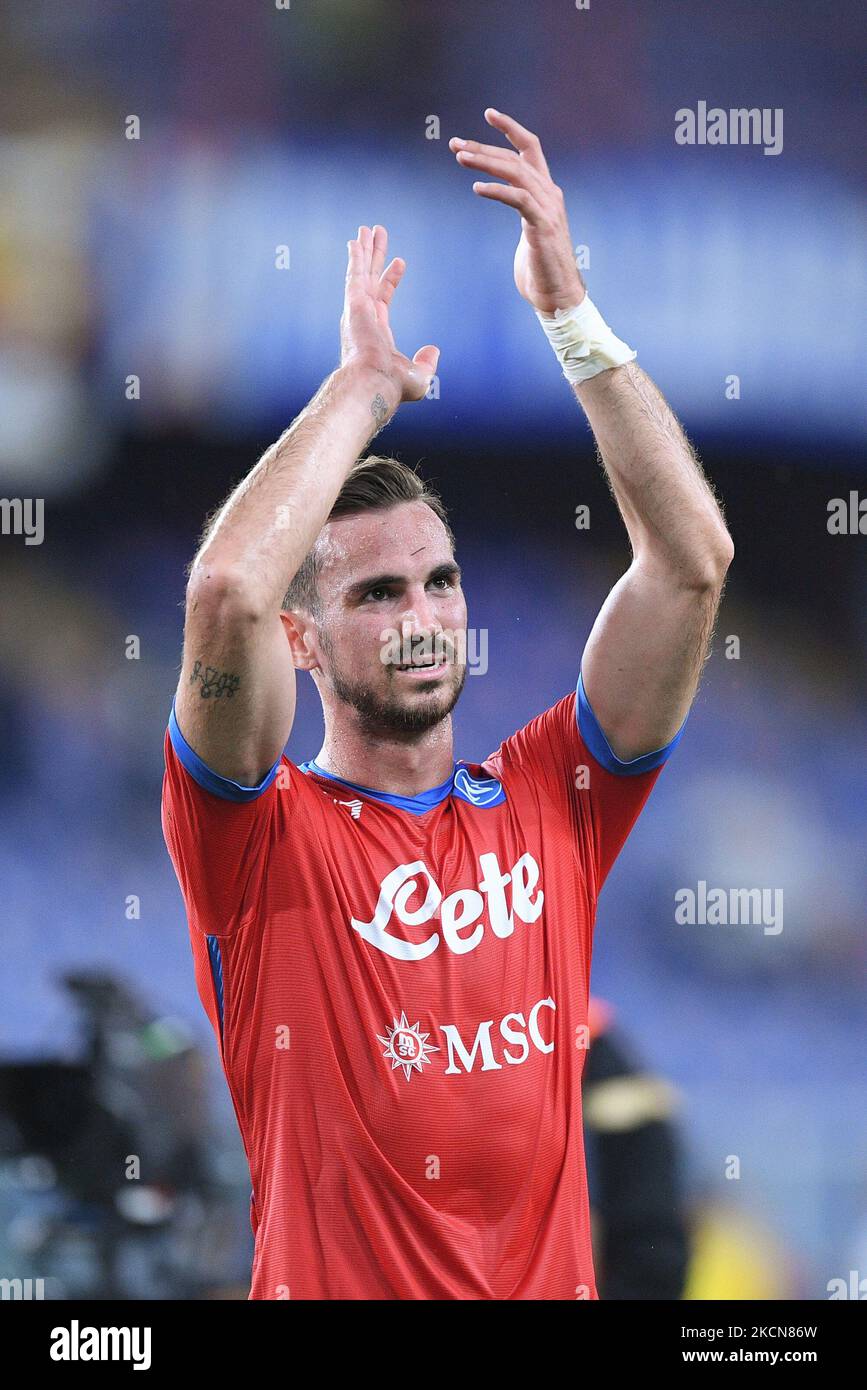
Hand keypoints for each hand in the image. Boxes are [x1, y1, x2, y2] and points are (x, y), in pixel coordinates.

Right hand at [340, 225, 439, 406]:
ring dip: (363, 250)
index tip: (400, 261)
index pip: (383, 298)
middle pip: (370, 279)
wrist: (375, 385)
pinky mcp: (354, 304)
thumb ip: (426, 362)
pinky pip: (355, 274)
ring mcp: (357, 310)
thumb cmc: (393, 387)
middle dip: (373, 256)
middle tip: (375, 235)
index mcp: (376, 332)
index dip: (392, 278)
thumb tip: (434, 350)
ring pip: (361, 272)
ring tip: (366, 229)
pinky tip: (357, 240)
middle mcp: (364, 318)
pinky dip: (356, 257)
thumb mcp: (419, 376)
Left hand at [449, 110, 584, 314]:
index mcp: (546, 192)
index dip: (511, 129)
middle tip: (454, 143)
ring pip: (515, 173)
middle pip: (515, 158)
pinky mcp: (542, 226)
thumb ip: (522, 209)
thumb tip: (509, 200)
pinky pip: (518, 199)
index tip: (488, 114)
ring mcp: (548, 209)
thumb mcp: (529, 230)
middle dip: (483, 147)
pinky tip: (477, 187)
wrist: (558, 296)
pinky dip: (497, 190)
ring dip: (485, 162)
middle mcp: (549, 194)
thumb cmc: (540, 270)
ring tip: (460, 157)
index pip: (530, 149)